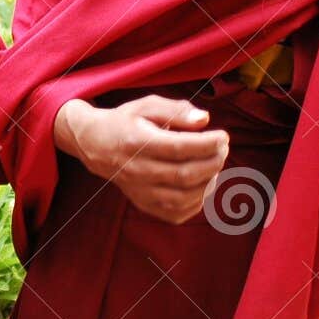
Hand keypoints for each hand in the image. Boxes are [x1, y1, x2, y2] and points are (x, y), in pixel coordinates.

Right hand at [56, 96, 228, 223]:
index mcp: (137, 143)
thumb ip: (177, 110)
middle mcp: (137, 171)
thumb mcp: (147, 106)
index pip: (180, 148)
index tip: (223, 136)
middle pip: (185, 175)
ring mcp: (140, 192)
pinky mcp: (144, 205)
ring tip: (213, 165)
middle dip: (213, 162)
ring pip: (183, 198)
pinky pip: (177, 213)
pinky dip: (197, 202)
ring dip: (208, 182)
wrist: (95, 145)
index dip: (208, 144)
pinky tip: (201, 184)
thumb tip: (205, 120)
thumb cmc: (126, 122)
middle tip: (222, 149)